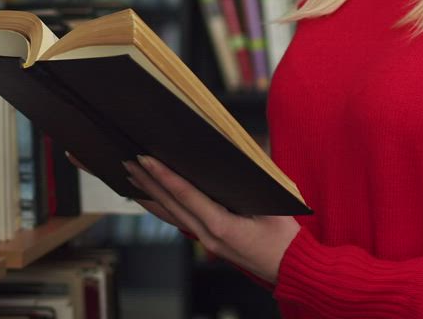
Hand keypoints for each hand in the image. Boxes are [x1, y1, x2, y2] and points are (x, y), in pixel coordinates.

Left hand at [126, 155, 299, 283]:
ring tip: (131, 178)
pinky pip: (180, 223)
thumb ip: (248, 180)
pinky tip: (154, 200)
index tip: (146, 159)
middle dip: (148, 182)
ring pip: (171, 215)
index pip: (185, 195)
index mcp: (222, 226)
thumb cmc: (286, 239)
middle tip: (129, 162)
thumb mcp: (270, 205)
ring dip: (150, 195)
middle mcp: (208, 236)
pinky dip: (164, 209)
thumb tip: (232, 153)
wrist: (293, 269)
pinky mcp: (210, 243)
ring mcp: (207, 242)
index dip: (163, 175)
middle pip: (171, 205)